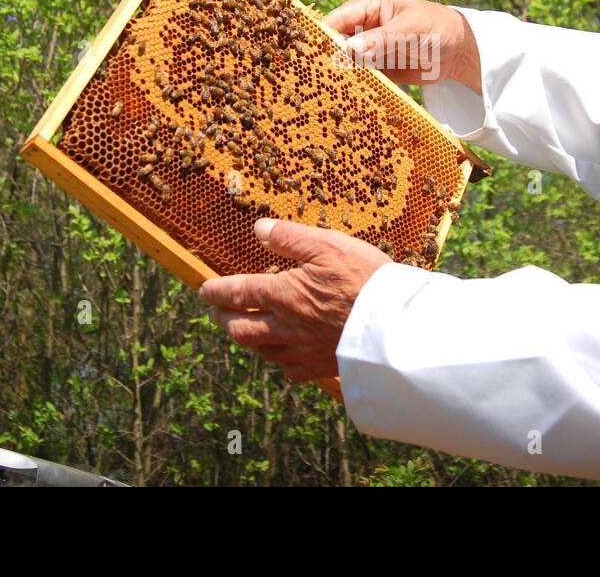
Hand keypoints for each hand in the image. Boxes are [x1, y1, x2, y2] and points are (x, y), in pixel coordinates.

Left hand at [198, 218, 392, 380]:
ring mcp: (303, 350)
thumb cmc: (364, 278)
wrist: (396, 323)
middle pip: (241, 329)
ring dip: (248, 340)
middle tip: (218, 313)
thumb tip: (260, 228)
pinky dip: (280, 362)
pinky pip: (291, 370)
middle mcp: (286, 326)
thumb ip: (291, 237)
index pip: (238, 293)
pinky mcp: (322, 366)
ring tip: (245, 331)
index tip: (203, 292)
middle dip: (224, 319)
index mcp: (283, 294)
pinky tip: (284, 356)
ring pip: (262, 351)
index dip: (215, 292)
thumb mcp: (328, 245)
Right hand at [323, 0, 481, 93]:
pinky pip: (358, 73)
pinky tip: (348, 93)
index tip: (316, 55)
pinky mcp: (374, 63)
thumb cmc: (438, 28)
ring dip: (341, 73)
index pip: (338, 17)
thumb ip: (382, 39)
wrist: (458, 52)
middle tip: (323, 76)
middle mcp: (365, 21)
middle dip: (330, 57)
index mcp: (371, 1)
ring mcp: (367, 43)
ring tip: (333, 88)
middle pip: (336, 39)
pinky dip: (354, 83)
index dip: (325, 36)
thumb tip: (351, 50)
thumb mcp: (411, 30)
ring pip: (344, 59)